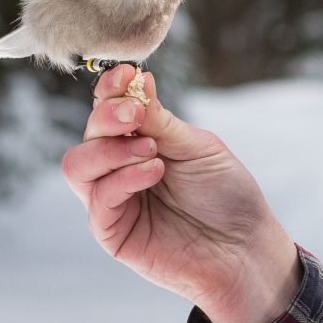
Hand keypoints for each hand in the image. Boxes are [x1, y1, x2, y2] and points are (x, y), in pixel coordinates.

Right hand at [59, 65, 303, 322]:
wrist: (245, 248)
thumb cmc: (226, 195)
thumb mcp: (197, 148)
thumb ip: (161, 121)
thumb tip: (137, 79)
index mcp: (138, 143)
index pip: (107, 111)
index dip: (109, 89)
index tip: (126, 74)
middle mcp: (118, 170)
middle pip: (88, 134)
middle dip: (107, 116)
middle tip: (135, 112)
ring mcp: (112, 201)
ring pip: (77, 165)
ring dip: (109, 149)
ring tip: (151, 149)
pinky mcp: (112, 233)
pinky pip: (99, 199)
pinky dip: (122, 178)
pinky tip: (154, 171)